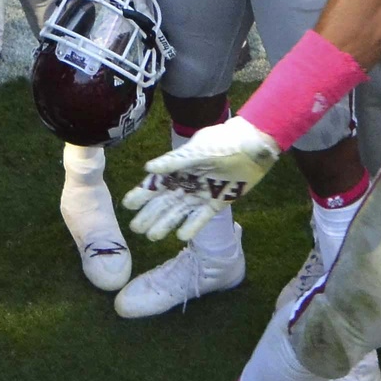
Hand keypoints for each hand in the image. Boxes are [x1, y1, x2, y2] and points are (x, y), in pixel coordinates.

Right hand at [129, 116, 278, 242]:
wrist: (253, 147)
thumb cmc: (224, 143)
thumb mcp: (198, 151)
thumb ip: (174, 162)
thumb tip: (148, 170)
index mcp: (180, 168)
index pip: (157, 183)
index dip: (142, 194)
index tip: (127, 205)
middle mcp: (189, 182)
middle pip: (165, 201)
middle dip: (150, 214)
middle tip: (135, 228)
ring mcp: (203, 193)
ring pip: (180, 211)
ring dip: (166, 223)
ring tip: (152, 236)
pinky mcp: (219, 201)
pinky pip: (202, 217)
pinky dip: (192, 226)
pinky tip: (180, 236)